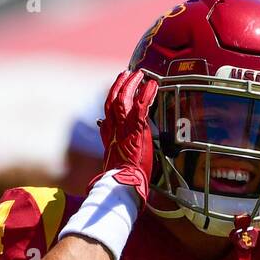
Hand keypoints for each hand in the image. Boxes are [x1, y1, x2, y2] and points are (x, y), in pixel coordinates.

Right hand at [98, 70, 158, 203]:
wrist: (124, 185)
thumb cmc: (125, 178)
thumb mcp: (119, 161)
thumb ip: (119, 150)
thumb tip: (120, 152)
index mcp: (109, 137)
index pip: (108, 112)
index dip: (112, 98)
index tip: (117, 88)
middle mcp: (113, 129)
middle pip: (112, 100)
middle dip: (120, 85)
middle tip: (128, 74)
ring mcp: (123, 128)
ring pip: (123, 99)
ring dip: (132, 84)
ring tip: (139, 75)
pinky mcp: (135, 130)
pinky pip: (140, 106)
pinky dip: (146, 94)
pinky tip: (152, 85)